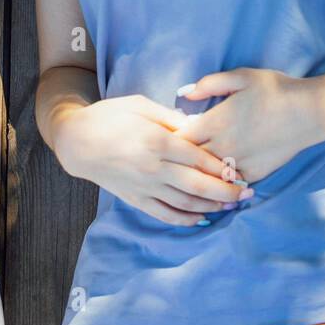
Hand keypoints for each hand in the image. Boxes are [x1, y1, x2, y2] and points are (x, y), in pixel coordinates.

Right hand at [53, 94, 249, 226]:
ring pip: (185, 204)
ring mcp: (144, 187)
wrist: (76, 142)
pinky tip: (202, 218)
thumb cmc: (109, 117)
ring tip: (232, 206)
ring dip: (212, 207)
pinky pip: (165, 214)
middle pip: (198, 185)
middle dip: (226, 192)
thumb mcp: (140, 105)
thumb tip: (197, 125)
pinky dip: (186, 220)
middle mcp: (154, 168)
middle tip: (247, 193)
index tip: (241, 170)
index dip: (223, 167)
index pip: (199, 158)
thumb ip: (170, 117)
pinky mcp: (136, 199)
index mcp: (157, 141)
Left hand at [175, 68, 324, 184]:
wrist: (310, 112)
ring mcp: (238, 164)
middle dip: (177, 160)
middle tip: (169, 157)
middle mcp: (222, 147)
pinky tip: (212, 179)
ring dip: (195, 174)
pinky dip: (218, 182)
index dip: (168, 139)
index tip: (163, 138)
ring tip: (185, 171)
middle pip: (187, 161)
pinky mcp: (253, 175)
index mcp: (215, 122)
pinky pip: (227, 183)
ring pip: (205, 176)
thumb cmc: (275, 90)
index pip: (177, 139)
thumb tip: (185, 93)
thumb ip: (209, 83)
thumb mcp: (241, 77)